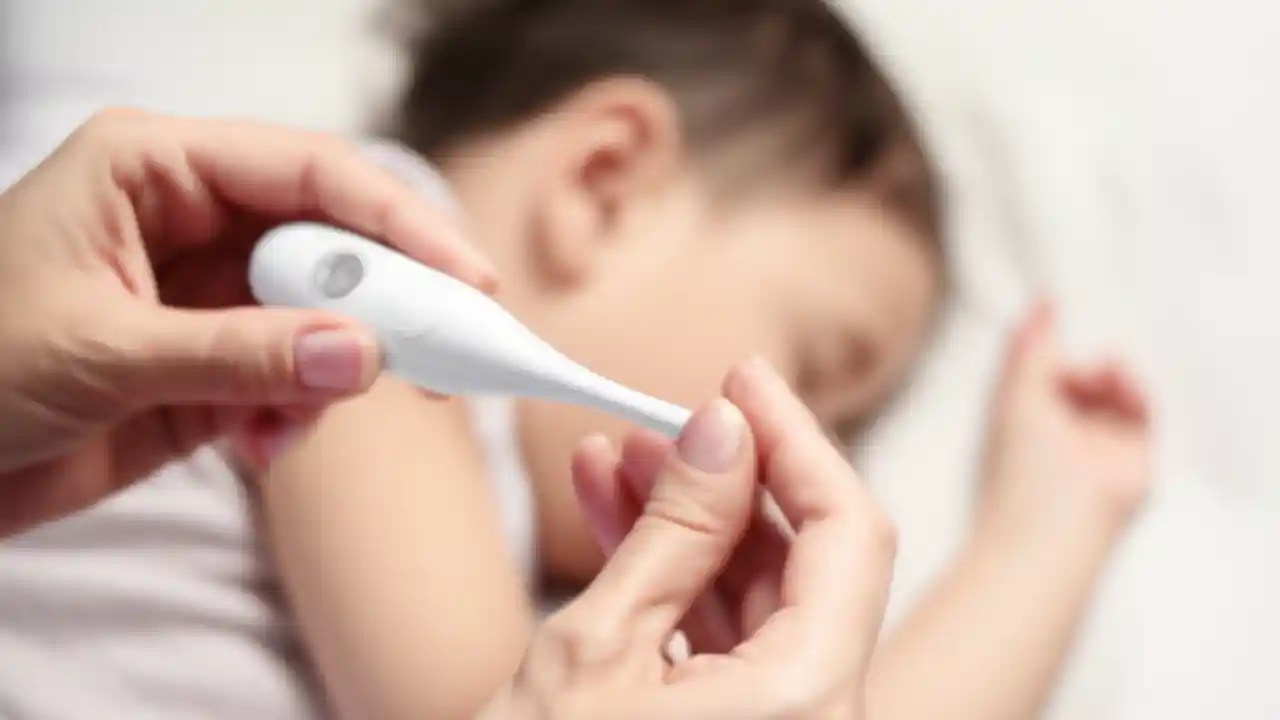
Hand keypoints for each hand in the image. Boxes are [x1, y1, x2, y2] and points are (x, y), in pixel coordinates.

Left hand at [0, 109, 495, 535]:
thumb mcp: (102, 354)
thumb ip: (240, 354)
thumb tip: (363, 357)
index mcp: (152, 168)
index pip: (309, 172)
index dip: (399, 220)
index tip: (464, 278)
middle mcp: (191, 219)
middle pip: (332, 240)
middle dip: (382, 304)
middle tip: (439, 359)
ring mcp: (207, 292)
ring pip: (324, 314)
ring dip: (331, 376)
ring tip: (285, 429)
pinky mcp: (214, 358)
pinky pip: (296, 374)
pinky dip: (297, 415)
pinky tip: (257, 445)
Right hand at [485, 360, 895, 718]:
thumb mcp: (595, 648)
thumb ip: (675, 529)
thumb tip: (723, 429)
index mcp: (810, 702)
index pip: (850, 530)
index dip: (799, 437)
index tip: (742, 377)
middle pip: (804, 561)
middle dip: (728, 476)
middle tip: (664, 415)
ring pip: (756, 596)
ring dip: (686, 522)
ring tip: (611, 458)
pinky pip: (723, 640)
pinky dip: (672, 580)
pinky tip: (615, 518)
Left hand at [979, 303, 1151, 539]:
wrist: (1052, 524)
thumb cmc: (1017, 467)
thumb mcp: (1015, 392)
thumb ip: (1029, 347)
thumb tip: (1038, 305)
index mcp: (1022, 423)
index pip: (1038, 374)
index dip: (1044, 343)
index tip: (1050, 305)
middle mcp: (1060, 436)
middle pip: (1078, 380)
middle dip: (1078, 362)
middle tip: (1074, 361)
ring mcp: (1098, 448)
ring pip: (1111, 392)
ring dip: (1106, 372)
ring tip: (1099, 370)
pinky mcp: (1133, 458)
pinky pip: (1141, 412)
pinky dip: (1134, 389)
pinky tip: (1121, 379)